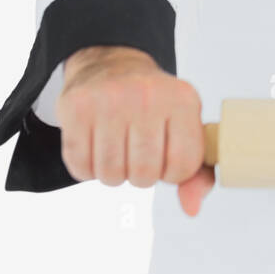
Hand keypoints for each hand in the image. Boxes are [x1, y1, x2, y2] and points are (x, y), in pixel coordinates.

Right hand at [56, 46, 214, 216]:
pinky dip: (87, 169)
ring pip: (111, 175)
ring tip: (118, 149)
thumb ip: (196, 172)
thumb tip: (191, 209)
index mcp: (183, 99)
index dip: (172, 173)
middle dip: (141, 175)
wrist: (113, 64)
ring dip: (114, 174)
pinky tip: (96, 145)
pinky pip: (80, 167)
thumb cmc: (154, 105)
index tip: (165, 156)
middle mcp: (148, 95)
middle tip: (137, 153)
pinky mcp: (78, 107)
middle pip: (145, 175)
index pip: (183, 166)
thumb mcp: (185, 126)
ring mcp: (110, 99)